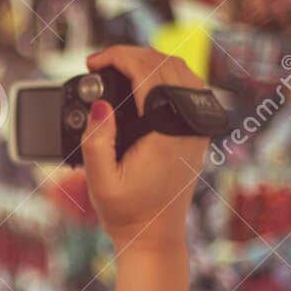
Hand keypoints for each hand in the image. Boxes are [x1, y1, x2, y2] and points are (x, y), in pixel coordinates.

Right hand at [77, 45, 207, 254]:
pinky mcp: (197, 131)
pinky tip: (142, 81)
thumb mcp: (99, 182)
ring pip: (182, 70)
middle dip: (131, 54)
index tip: (93, 62)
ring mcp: (198, 127)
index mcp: (167, 134)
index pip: (149, 72)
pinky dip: (164, 74)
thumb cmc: (126, 213)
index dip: (119, 56)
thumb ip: (96, 142)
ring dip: (149, 60)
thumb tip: (100, 105)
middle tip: (101, 62)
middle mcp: (189, 126)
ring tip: (118, 67)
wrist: (155, 236)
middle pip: (167, 64)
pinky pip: (188, 87)